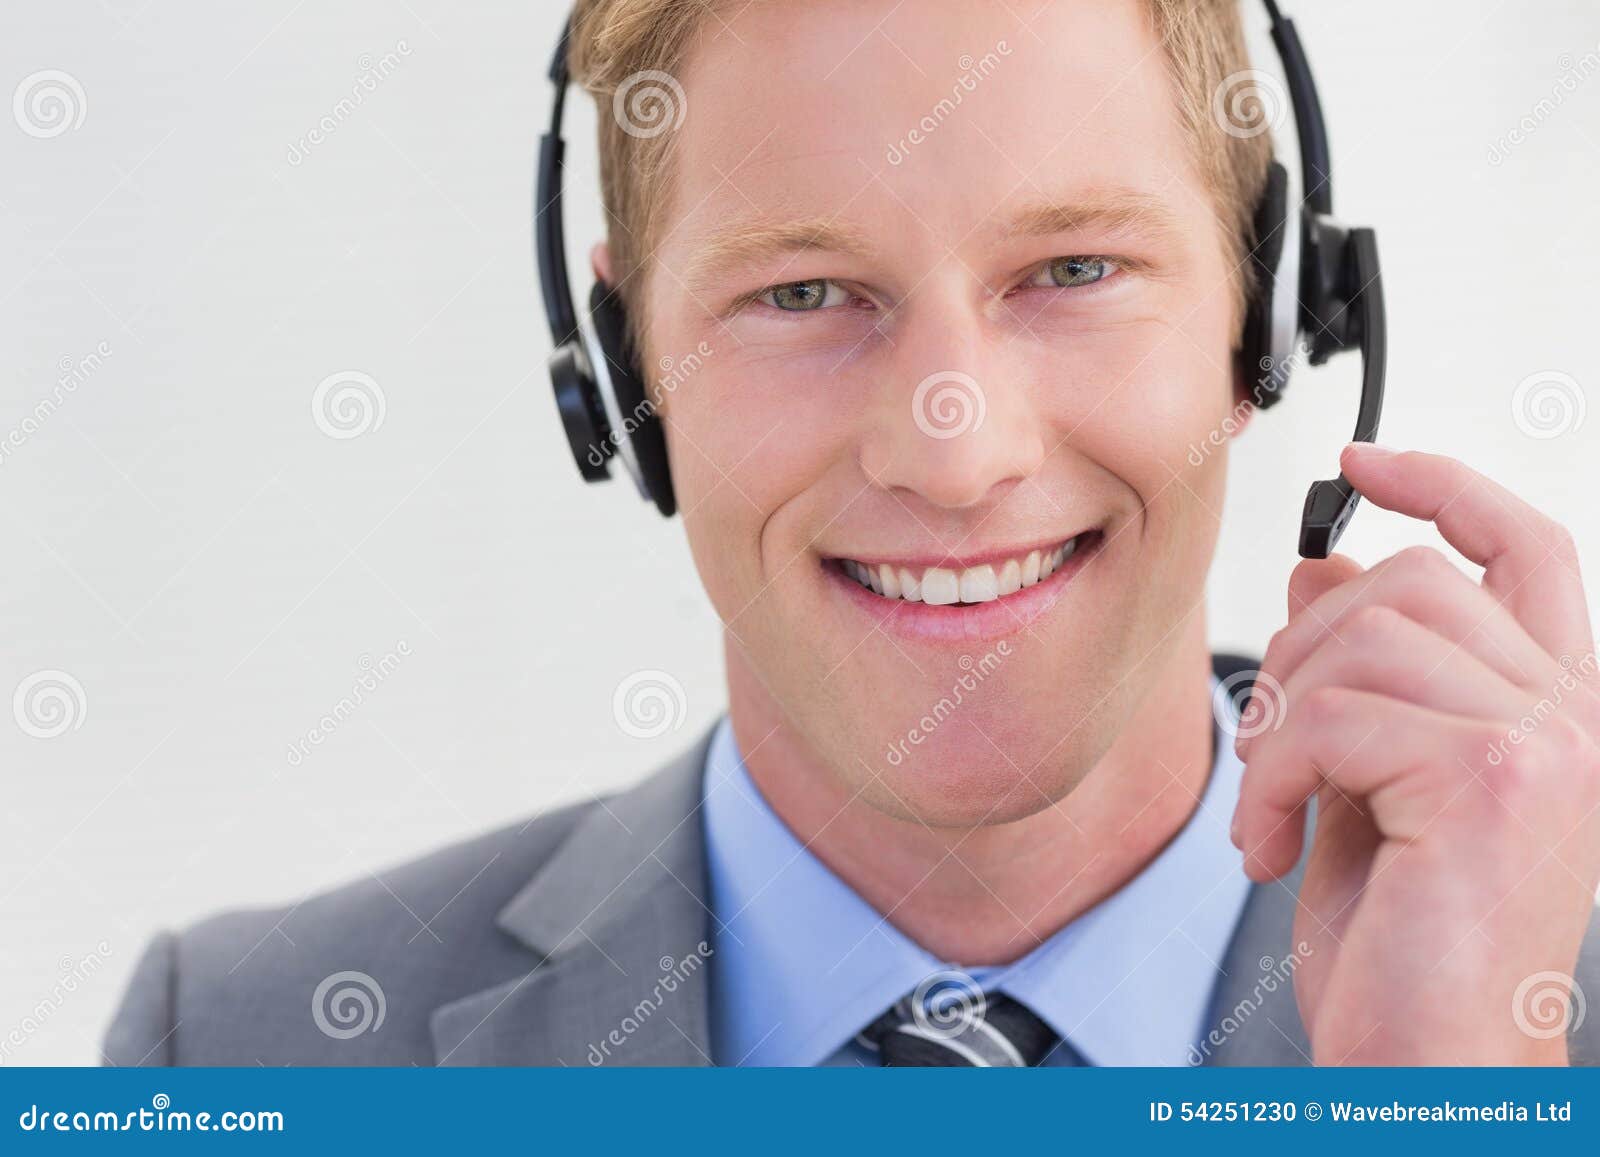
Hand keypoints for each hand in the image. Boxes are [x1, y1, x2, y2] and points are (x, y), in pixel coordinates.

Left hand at [1229, 443, 1599, 1064]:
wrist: (1421, 1061)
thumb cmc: (1401, 943)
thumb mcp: (1366, 782)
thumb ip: (1362, 673)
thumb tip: (1321, 565)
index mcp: (1554, 711)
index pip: (1525, 549)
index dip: (1446, 487)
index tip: (1362, 462)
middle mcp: (1578, 717)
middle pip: (1408, 584)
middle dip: (1303, 649)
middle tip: (1273, 750)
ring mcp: (1551, 741)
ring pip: (1364, 634)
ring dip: (1280, 724)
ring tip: (1272, 813)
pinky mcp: (1499, 776)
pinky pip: (1332, 716)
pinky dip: (1270, 779)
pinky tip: (1268, 846)